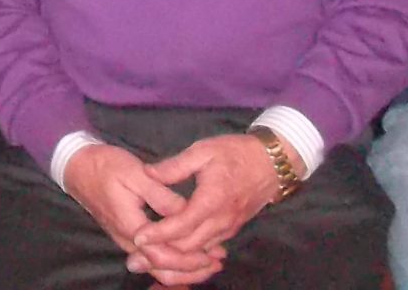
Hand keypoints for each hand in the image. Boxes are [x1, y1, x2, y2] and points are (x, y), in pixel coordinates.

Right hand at [62, 144, 215, 285]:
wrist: (78, 167)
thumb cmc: (106, 166)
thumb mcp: (135, 173)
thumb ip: (161, 195)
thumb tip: (185, 211)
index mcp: (131, 225)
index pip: (162, 254)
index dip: (188, 258)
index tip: (211, 253)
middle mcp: (128, 239)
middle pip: (161, 267)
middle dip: (191, 269)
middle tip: (218, 262)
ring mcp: (127, 240)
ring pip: (156, 266)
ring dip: (183, 269)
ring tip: (209, 263)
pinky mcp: (128, 235)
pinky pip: (152, 258)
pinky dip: (172, 261)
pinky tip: (188, 256)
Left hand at [132, 133, 283, 277]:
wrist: (270, 163)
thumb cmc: (235, 153)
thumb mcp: (203, 150)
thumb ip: (175, 165)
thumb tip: (148, 172)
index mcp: (211, 200)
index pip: (181, 226)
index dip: (158, 234)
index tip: (137, 237)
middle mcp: (220, 221)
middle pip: (188, 247)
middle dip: (162, 252)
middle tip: (136, 252)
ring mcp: (228, 228)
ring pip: (198, 252)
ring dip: (174, 256)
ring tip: (150, 255)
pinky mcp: (231, 230)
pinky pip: (208, 247)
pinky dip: (190, 253)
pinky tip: (173, 250)